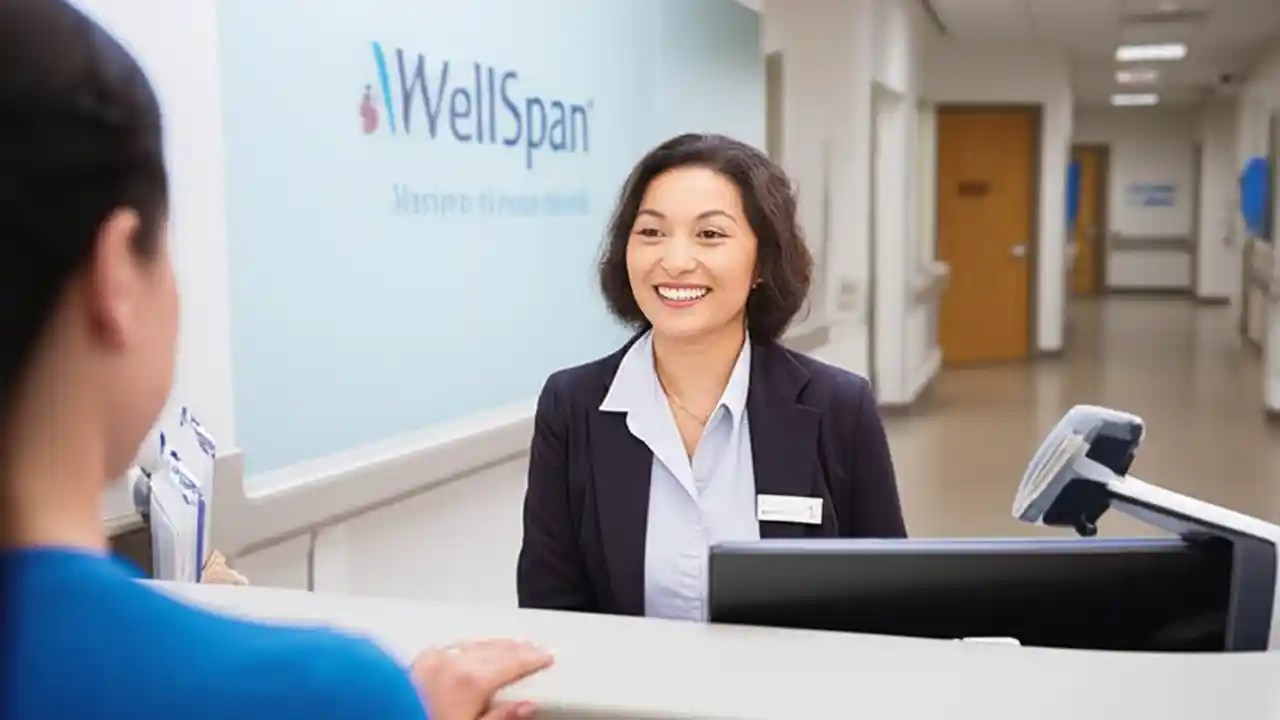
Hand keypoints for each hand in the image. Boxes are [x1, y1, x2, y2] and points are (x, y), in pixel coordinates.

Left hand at [410, 639, 552, 719]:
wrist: (371, 716)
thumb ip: (499, 718)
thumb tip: (524, 707)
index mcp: (471, 680)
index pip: (513, 662)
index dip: (534, 658)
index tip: (546, 655)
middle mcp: (450, 663)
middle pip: (494, 649)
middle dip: (515, 648)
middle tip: (532, 648)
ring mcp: (429, 661)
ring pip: (472, 644)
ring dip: (492, 645)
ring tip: (506, 647)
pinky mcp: (413, 665)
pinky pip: (450, 647)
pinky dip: (466, 647)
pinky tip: (467, 650)